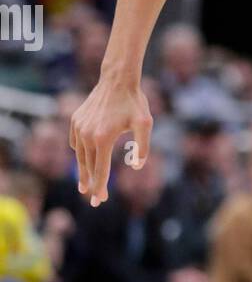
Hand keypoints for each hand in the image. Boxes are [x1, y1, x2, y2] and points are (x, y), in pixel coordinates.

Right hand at [69, 75, 152, 206]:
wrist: (117, 80)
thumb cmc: (134, 102)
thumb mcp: (146, 124)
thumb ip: (143, 147)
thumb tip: (136, 166)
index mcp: (103, 138)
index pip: (100, 170)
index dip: (100, 187)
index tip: (98, 201)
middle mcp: (87, 134)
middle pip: (88, 167)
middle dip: (91, 184)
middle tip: (94, 200)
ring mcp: (79, 127)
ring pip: (80, 156)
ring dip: (83, 171)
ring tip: (84, 185)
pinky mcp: (75, 121)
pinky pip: (74, 142)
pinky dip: (78, 153)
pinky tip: (84, 159)